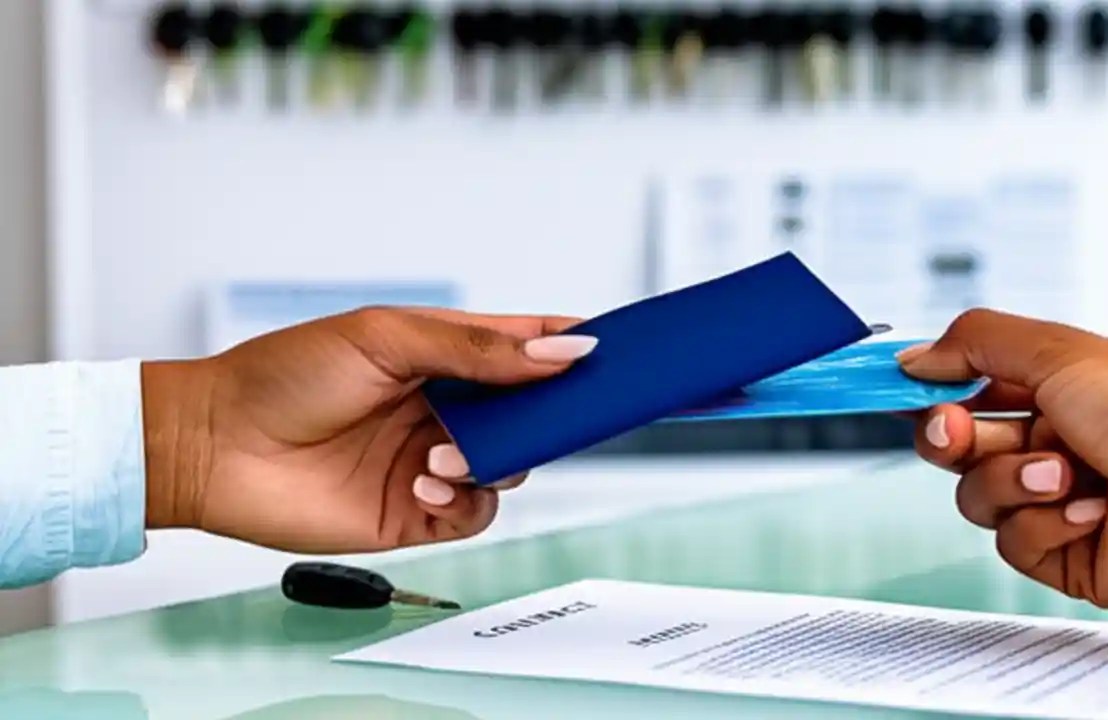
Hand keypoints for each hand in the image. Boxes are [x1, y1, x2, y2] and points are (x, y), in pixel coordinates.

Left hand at [140, 307, 595, 553]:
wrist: (216, 446)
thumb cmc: (286, 374)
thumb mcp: (388, 339)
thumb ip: (477, 350)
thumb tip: (559, 352)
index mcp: (443, 353)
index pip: (524, 346)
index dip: (568, 345)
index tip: (611, 348)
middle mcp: (446, 407)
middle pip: (531, 410)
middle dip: (550, 411)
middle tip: (562, 409)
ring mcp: (436, 459)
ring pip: (512, 465)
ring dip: (495, 459)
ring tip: (444, 452)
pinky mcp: (418, 511)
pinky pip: (478, 511)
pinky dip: (467, 498)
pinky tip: (429, 479)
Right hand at [898, 309, 1107, 606]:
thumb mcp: (1058, 349)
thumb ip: (975, 342)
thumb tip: (916, 356)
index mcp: (1050, 390)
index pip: (963, 387)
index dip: (924, 390)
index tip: (887, 387)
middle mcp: (1047, 443)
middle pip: (953, 444)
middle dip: (949, 436)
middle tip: (956, 431)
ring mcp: (1050, 499)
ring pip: (974, 496)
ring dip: (1013, 481)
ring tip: (1066, 472)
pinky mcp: (1057, 552)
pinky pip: (1010, 540)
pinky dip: (1046, 522)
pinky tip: (1092, 510)